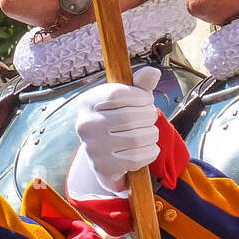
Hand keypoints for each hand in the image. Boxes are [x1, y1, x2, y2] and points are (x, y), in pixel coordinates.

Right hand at [73, 66, 161, 193]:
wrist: (106, 156)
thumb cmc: (118, 120)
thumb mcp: (126, 100)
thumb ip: (139, 86)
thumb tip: (153, 72)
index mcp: (87, 102)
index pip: (117, 94)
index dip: (139, 96)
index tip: (147, 99)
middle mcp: (85, 124)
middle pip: (129, 117)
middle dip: (149, 116)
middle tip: (151, 118)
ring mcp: (92, 147)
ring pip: (136, 138)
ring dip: (152, 135)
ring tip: (150, 133)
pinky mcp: (103, 167)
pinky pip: (137, 158)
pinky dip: (150, 152)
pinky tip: (148, 148)